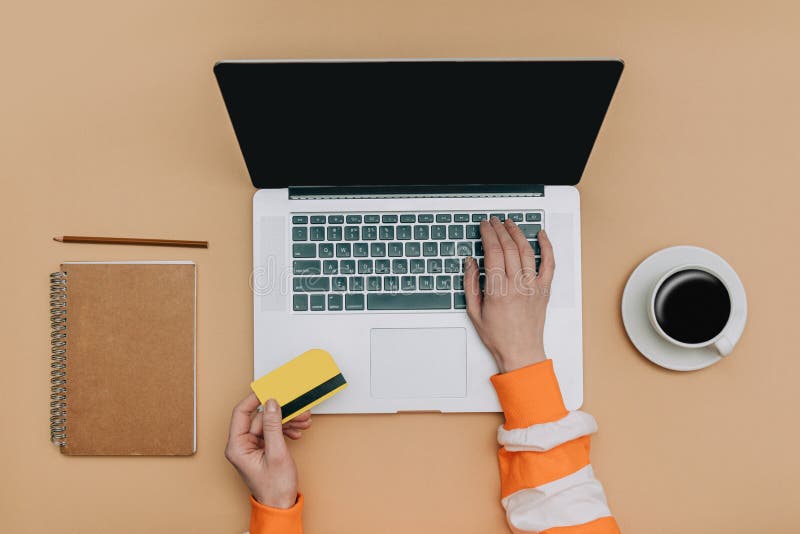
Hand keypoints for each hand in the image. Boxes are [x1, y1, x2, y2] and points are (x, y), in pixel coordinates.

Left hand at [224, 394, 311, 507]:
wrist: (281, 506)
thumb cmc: (274, 488)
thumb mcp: (276, 453)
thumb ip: (273, 426)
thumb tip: (271, 404)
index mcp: (237, 446)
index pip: (241, 413)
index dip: (254, 399)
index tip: (269, 389)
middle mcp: (242, 445)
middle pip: (259, 418)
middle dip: (280, 412)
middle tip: (296, 407)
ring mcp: (252, 447)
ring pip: (269, 424)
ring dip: (286, 421)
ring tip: (302, 420)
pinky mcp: (262, 449)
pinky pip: (273, 432)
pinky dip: (286, 430)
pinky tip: (297, 431)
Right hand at [464, 217, 554, 372]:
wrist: (521, 352)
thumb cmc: (499, 336)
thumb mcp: (474, 311)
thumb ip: (470, 283)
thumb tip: (470, 262)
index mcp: (498, 290)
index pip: (493, 252)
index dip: (487, 234)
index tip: (484, 226)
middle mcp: (517, 285)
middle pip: (509, 247)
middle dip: (500, 229)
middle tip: (493, 221)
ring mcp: (533, 286)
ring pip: (527, 251)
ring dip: (518, 233)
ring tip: (510, 224)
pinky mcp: (545, 290)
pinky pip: (549, 263)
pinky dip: (547, 247)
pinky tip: (541, 236)